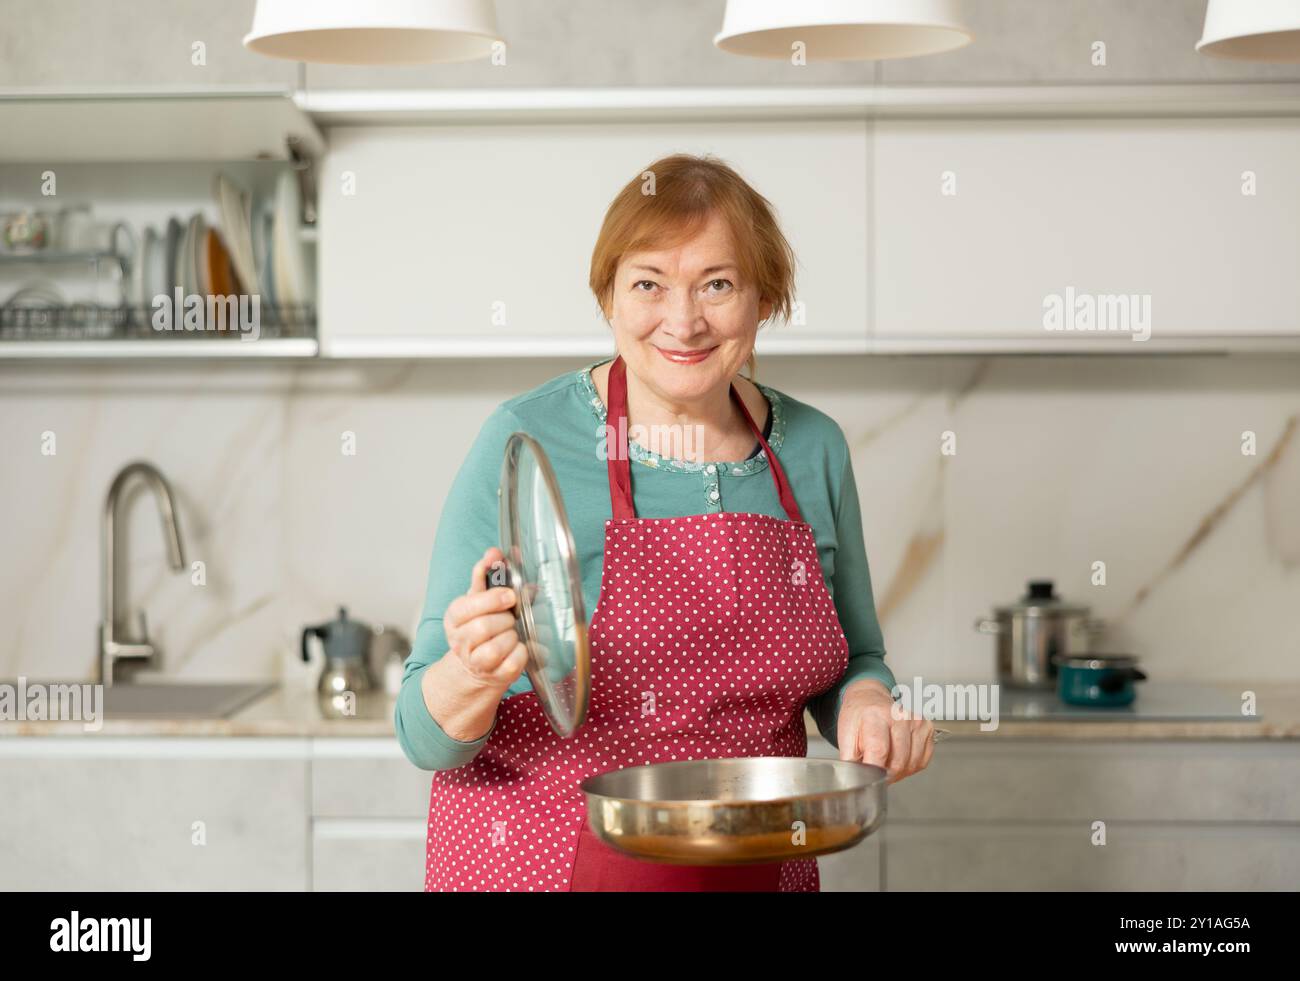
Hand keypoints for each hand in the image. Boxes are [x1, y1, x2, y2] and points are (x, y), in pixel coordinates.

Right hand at [443, 547, 527, 693]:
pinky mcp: (495, 676)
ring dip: (513, 636)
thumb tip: (495, 552)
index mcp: (455, 617)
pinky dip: (524, 653)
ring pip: (498, 647)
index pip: (468, 606)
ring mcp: (476, 662)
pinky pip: (513, 663)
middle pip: (484, 626)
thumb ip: (487, 574)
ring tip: (514, 633)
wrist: (479, 665)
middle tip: (511, 617)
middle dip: (505, 619)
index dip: (492, 599)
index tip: (509, 596)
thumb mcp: (480, 599)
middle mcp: (460, 641)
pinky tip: (521, 647)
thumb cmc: (482, 625)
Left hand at [836, 679, 934, 783]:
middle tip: (875, 772)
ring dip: (898, 772)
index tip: (868, 780)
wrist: (871, 698)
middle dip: (885, 775)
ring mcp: (916, 722)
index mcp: (875, 715)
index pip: (879, 751)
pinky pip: (922, 761)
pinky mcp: (927, 728)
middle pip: (898, 762)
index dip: (874, 771)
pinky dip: (910, 766)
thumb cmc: (858, 716)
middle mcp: (899, 716)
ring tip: (886, 762)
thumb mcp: (845, 734)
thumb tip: (854, 782)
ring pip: (911, 765)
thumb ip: (849, 760)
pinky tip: (898, 757)